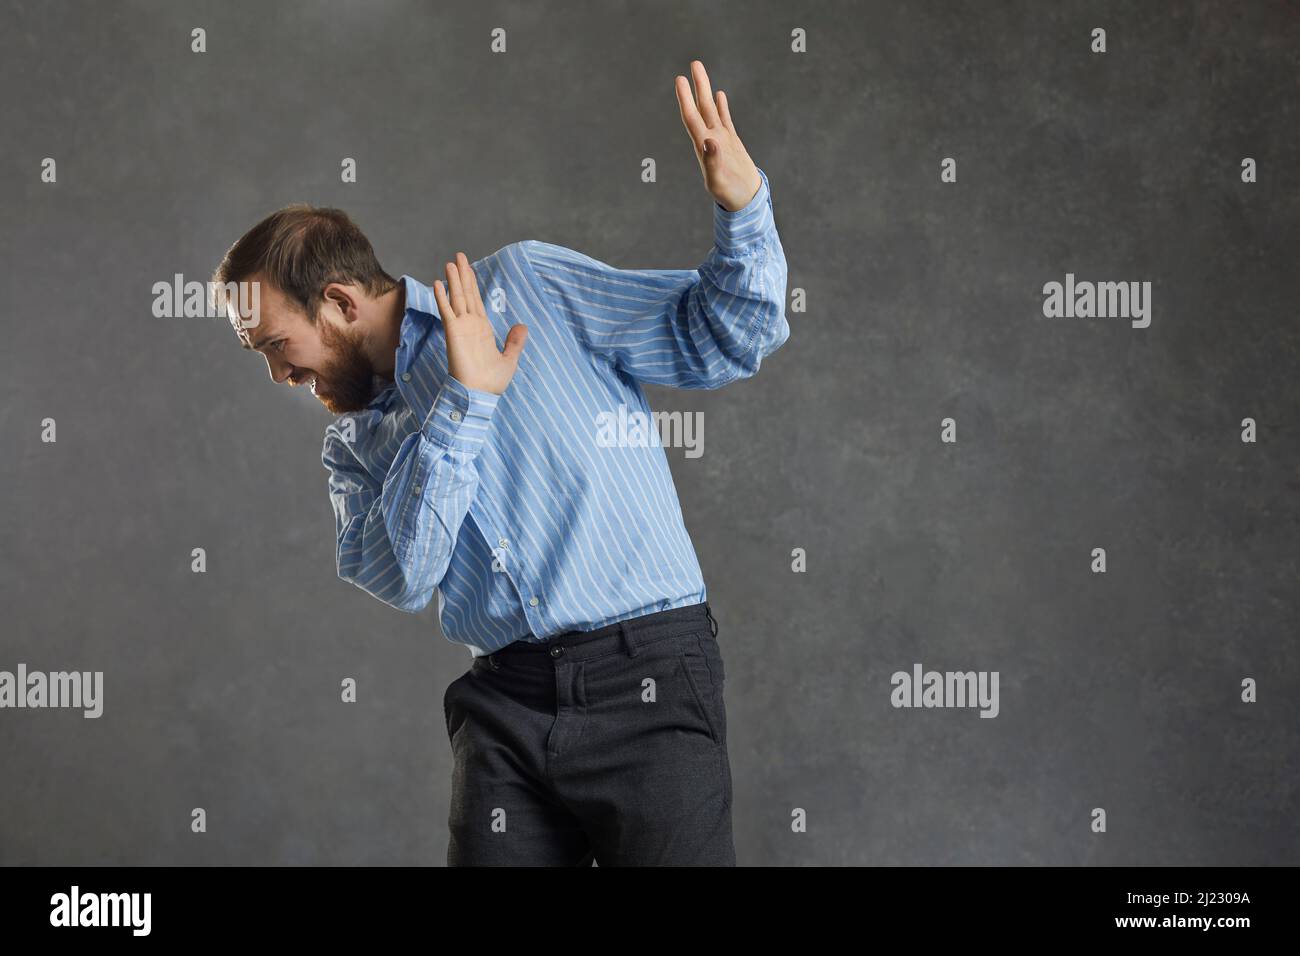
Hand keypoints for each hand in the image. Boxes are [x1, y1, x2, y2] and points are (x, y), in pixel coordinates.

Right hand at [433, 252, 527, 394]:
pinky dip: (442, 297)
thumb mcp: (510, 359)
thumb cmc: (492, 382)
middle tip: (459, 256)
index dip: (473, 284)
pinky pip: (447, 311)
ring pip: (457, 297)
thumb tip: (522, 326)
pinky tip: (438, 283)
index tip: (469, 269)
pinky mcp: (453, 333)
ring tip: (450, 263)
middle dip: (463, 275)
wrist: (480, 394)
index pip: (476, 300)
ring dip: (454, 280)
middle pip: (466, 294)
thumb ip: (515, 342)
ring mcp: (461, 327)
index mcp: (482, 329)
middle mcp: (470, 325)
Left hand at [675, 59, 762, 211]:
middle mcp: (710, 139)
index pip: (692, 118)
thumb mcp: (719, 182)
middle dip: (696, 87)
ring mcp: (721, 139)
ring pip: (711, 110)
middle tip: (693, 65)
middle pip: (701, 108)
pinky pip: (724, 119)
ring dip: (705, 91)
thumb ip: (712, 162)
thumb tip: (708, 141)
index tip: (680, 80)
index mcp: (704, 147)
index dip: (685, 99)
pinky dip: (721, 106)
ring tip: (700, 72)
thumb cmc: (730, 195)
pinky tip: (719, 95)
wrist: (744, 201)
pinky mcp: (732, 142)